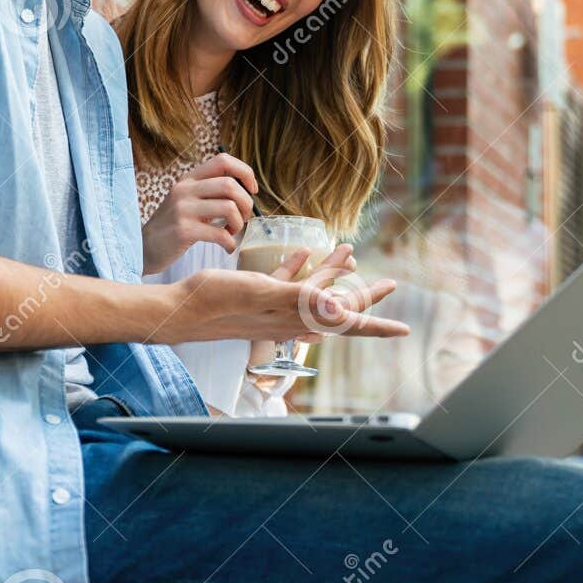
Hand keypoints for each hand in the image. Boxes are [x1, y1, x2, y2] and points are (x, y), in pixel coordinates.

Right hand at [142, 153, 257, 273]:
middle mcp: (184, 190)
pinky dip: (230, 243)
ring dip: (239, 223)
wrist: (143, 248)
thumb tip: (245, 190)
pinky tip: (227, 247)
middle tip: (243, 218)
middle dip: (246, 204)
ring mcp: (183, 210)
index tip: (252, 190)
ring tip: (232, 232)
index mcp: (188, 180)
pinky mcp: (183, 231)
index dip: (245, 172)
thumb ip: (209, 192)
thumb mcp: (186, 201)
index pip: (223, 160)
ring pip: (229, 207)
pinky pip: (220, 234)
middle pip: (230, 184)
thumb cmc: (172, 226)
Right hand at [170, 258, 406, 344]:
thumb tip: (341, 307)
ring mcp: (273, 309)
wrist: (179, 311)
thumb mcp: (260, 294)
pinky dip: (299, 268)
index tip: (404, 329)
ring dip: (333, 275)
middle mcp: (289, 317)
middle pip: (337, 308)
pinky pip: (287, 283)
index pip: (346, 323)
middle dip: (364, 295)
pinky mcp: (256, 297)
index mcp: (296, 317)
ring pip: (314, 294)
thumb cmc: (215, 301)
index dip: (376, 325)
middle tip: (390, 283)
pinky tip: (302, 252)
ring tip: (349, 254)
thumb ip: (301, 299)